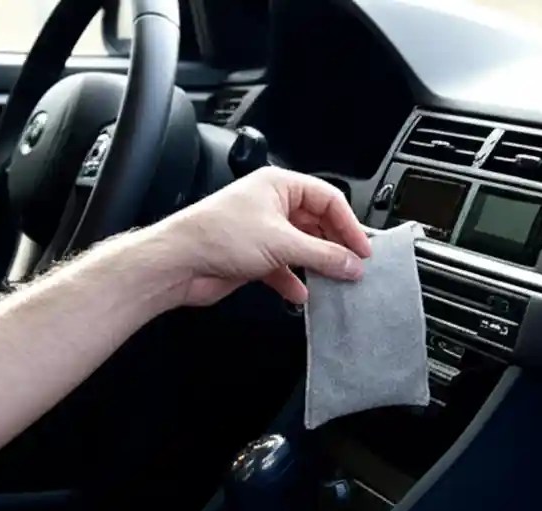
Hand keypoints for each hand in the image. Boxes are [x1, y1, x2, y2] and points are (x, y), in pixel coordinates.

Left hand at [144, 167, 373, 306]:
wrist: (178, 263)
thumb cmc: (217, 235)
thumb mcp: (282, 243)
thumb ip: (323, 255)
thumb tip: (352, 263)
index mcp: (279, 185)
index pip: (328, 199)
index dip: (349, 224)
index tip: (363, 249)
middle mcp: (272, 205)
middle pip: (318, 224)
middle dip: (334, 247)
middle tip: (352, 267)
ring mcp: (263, 231)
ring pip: (303, 248)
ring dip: (317, 266)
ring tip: (333, 281)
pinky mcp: (254, 257)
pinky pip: (285, 267)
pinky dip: (294, 280)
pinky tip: (301, 293)